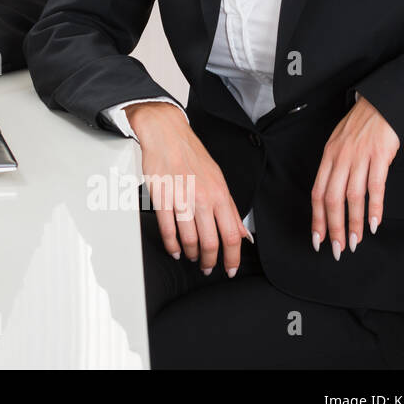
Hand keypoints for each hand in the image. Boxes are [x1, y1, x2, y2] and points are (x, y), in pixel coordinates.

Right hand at [128, 102, 249, 276]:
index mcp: (220, 194)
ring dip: (191, 253)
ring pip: (189, 238)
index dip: (232, 257)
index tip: (230, 268)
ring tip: (191, 256)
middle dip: (209, 261)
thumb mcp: (219, 180)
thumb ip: (231, 209)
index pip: (232, 234)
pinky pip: (168, 229)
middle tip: (207, 266)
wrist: (167, 134)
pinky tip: (174, 248)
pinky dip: (171, 244)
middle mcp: (203, 198)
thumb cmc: (192, 155)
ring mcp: (181, 198)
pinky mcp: (162, 197)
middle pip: (210, 242)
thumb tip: (242, 233)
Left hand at [310, 95, 399, 259]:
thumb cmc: (360, 127)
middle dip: (333, 227)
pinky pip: (375, 186)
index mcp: (327, 157)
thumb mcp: (339, 145)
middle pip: (331, 199)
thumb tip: (332, 196)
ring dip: (353, 223)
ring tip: (354, 242)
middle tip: (336, 249)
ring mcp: (359, 158)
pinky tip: (373, 223)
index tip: (317, 238)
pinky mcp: (379, 157)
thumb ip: (335, 168)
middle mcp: (339, 159)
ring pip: (352, 196)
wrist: (381, 105)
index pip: (317, 192)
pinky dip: (374, 207)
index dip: (316, 218)